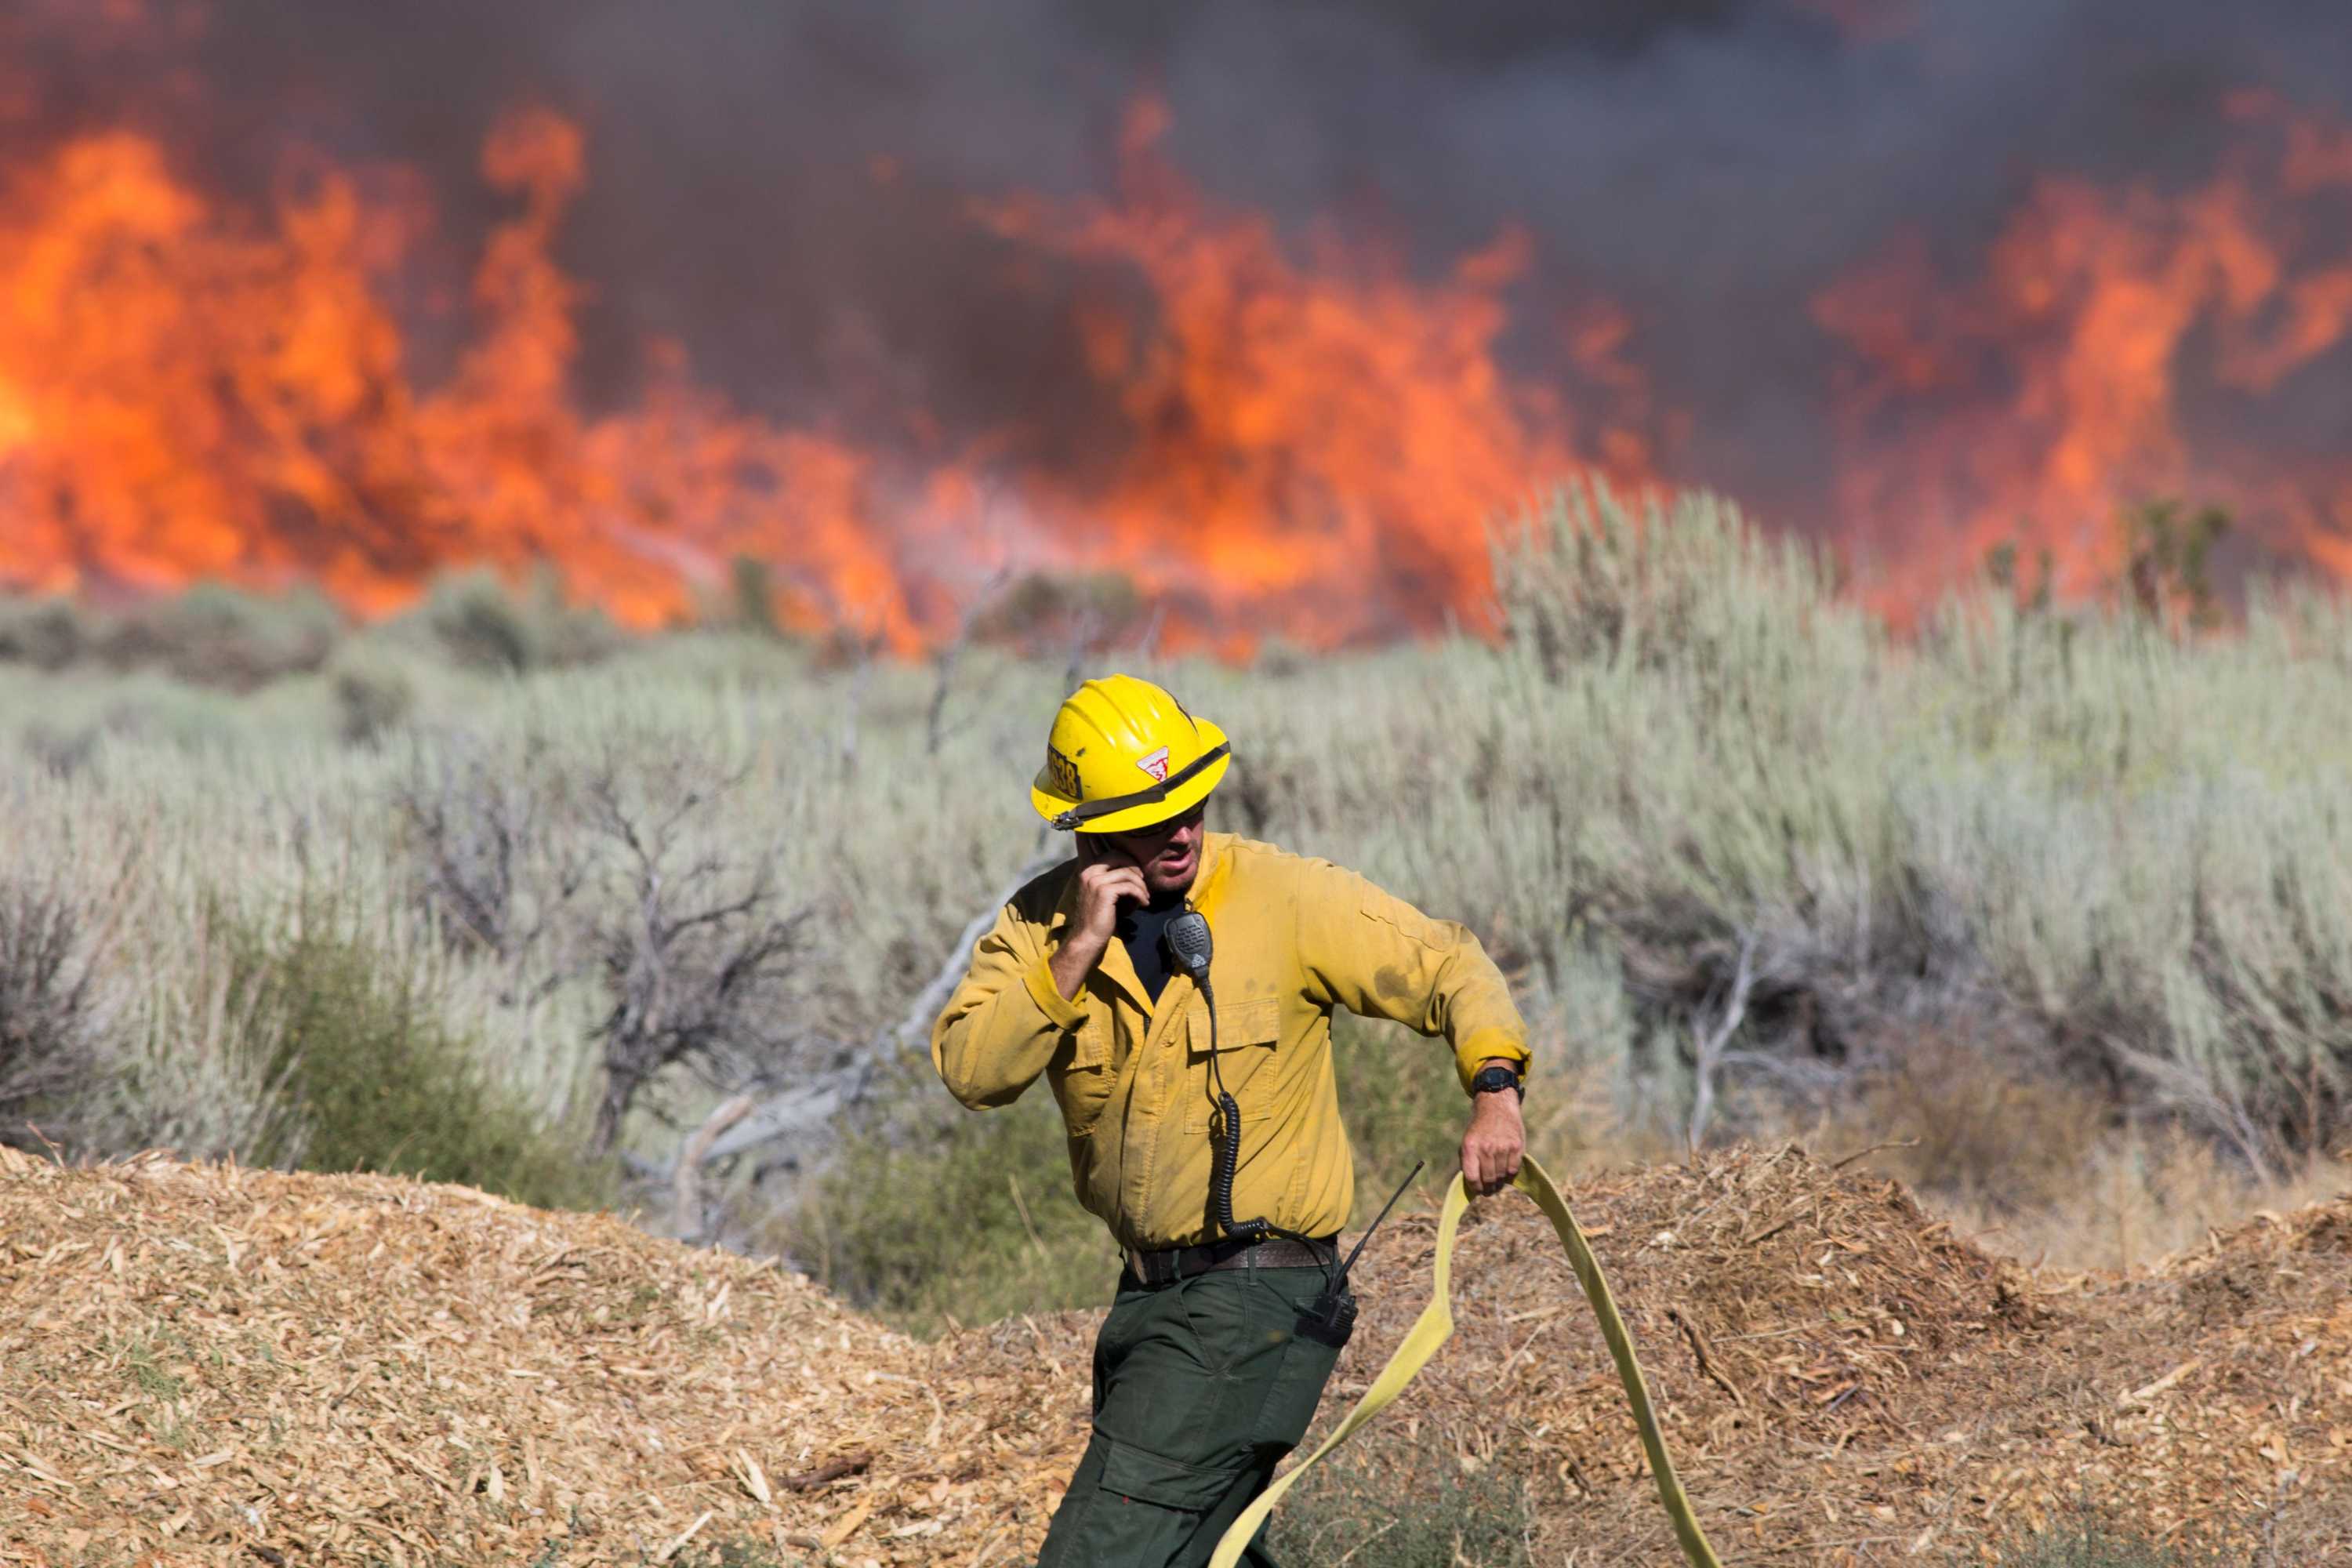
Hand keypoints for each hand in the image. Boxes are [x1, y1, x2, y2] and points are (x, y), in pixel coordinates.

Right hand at [1049, 854, 1148, 998]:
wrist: (1088, 937)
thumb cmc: (1100, 917)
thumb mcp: (1106, 893)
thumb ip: (1116, 880)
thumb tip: (1137, 872)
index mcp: (1088, 871)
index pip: (1113, 854)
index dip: (1129, 862)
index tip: (1139, 876)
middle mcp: (1089, 872)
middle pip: (1120, 857)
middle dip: (1135, 869)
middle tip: (1144, 885)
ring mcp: (1095, 881)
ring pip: (1127, 873)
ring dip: (1141, 885)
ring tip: (1145, 897)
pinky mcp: (1104, 892)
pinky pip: (1129, 887)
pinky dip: (1140, 894)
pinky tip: (1144, 903)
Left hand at [1460, 1086, 1524, 1196]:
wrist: (1496, 1105)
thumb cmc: (1480, 1127)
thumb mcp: (1467, 1140)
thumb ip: (1469, 1160)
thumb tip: (1473, 1182)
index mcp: (1470, 1147)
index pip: (1472, 1176)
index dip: (1475, 1187)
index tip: (1478, 1190)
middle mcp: (1486, 1148)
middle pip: (1488, 1179)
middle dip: (1488, 1189)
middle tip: (1489, 1191)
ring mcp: (1502, 1147)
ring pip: (1501, 1176)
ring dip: (1499, 1183)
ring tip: (1498, 1183)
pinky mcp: (1516, 1146)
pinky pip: (1513, 1169)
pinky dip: (1510, 1174)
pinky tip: (1506, 1172)